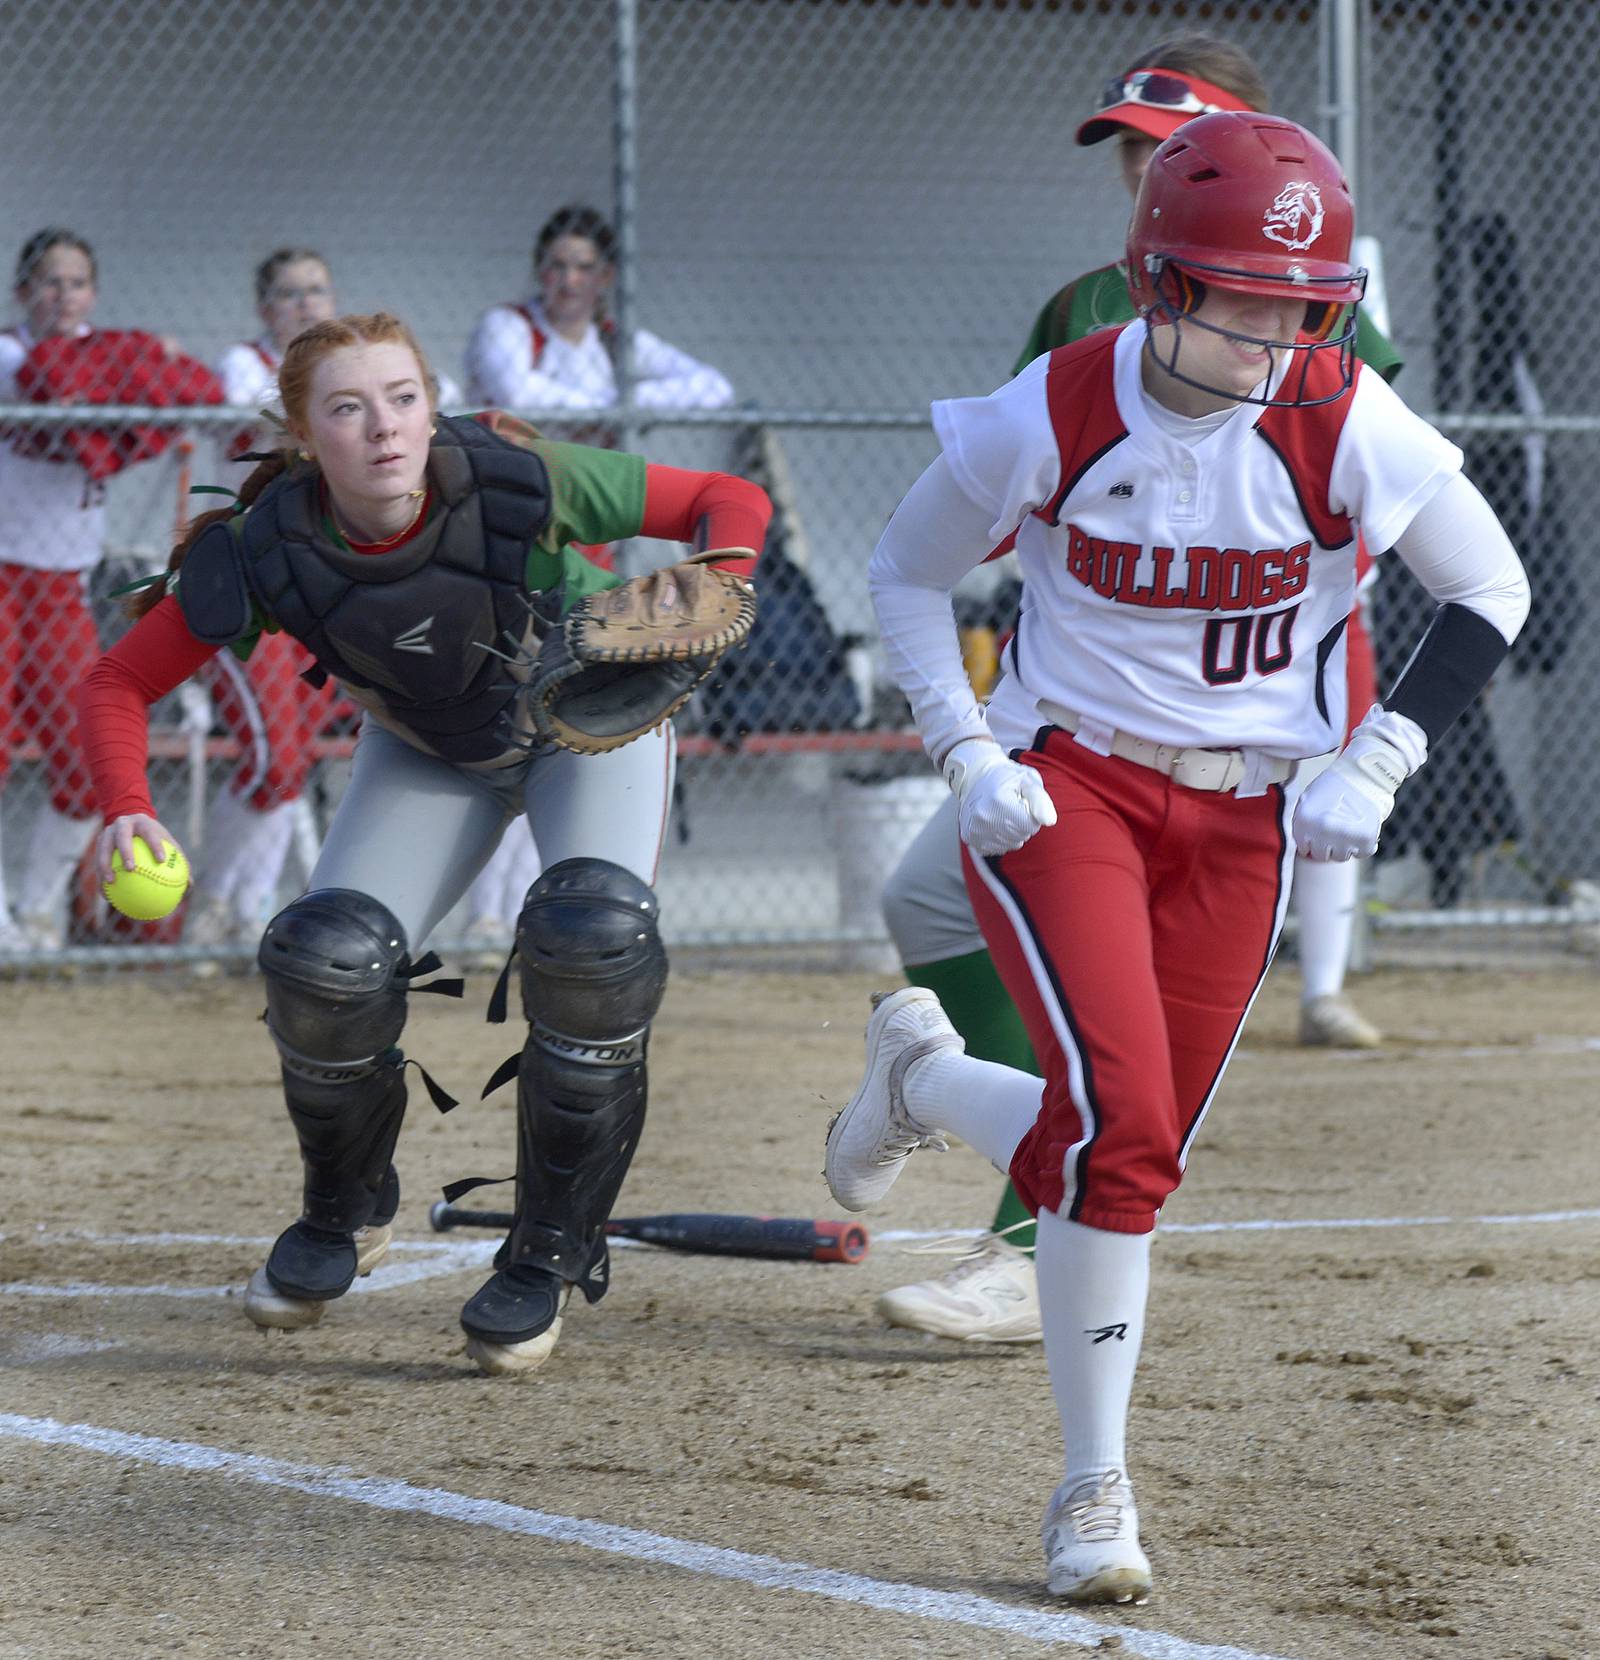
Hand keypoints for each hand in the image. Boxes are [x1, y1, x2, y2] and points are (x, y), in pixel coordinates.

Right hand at [95, 813, 182, 884]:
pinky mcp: (99, 842)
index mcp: (143, 823)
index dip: (155, 845)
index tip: (161, 860)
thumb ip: (178, 860)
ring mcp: (108, 832)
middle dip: (125, 852)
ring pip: (104, 848)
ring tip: (111, 882)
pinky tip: (105, 894)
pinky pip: (97, 860)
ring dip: (105, 865)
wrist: (130, 821)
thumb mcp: (168, 842)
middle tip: (131, 869)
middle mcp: (123, 825)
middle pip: (122, 837)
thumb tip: (189, 885)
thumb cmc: (154, 836)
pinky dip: (100, 876)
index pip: (150, 833)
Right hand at [943, 738, 1056, 857]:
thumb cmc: (1005, 778)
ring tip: (1002, 813)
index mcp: (999, 801)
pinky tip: (994, 823)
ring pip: (1010, 844)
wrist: (976, 777)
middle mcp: (984, 817)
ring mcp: (975, 829)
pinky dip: (1000, 838)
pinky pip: (997, 848)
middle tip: (1011, 807)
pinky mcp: (970, 837)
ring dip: (1012, 832)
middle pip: (1021, 836)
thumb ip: (1041, 799)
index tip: (1021, 802)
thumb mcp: (1027, 779)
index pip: (1031, 825)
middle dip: (1022, 823)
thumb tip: (1050, 821)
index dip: (1031, 814)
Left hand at [1292, 727, 1410, 861]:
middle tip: (1337, 829)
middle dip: (1328, 845)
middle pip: (1323, 855)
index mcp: (1303, 822)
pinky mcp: (1365, 838)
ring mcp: (1344, 836)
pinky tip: (1362, 828)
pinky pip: (1362, 853)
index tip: (1321, 833)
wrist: (1363, 772)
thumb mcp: (1307, 798)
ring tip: (1349, 826)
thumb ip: (1302, 822)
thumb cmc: (1334, 784)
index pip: (1305, 849)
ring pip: (1342, 856)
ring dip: (1346, 846)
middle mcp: (1321, 831)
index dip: (1313, 842)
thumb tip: (1304, 846)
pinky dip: (1364, 845)